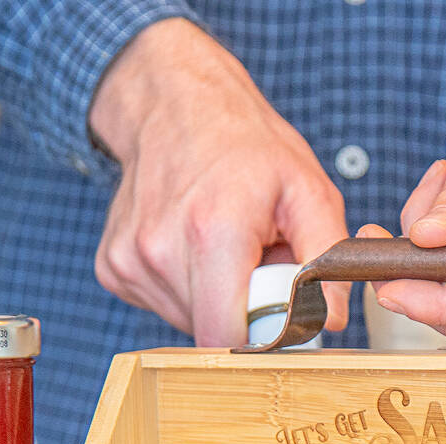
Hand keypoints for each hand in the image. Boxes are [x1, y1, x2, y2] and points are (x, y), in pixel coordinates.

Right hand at [90, 18, 349, 346]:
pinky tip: (193, 249)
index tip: (277, 312)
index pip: (228, 337)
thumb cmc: (246, 146)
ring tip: (225, 250)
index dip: (260, 337)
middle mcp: (159, 249)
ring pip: (187, 321)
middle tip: (255, 266)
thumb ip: (327, 257)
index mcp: (212, 231)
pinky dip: (186, 290)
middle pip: (210, 332)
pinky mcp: (112, 267)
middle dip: (242, 313)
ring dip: (215, 299)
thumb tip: (333, 319)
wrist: (175, 104)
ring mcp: (129, 259)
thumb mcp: (307, 190)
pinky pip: (162, 305)